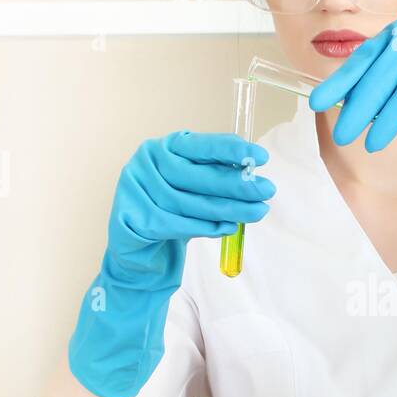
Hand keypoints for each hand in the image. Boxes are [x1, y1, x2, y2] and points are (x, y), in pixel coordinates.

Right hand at [68, 132, 273, 396]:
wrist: (139, 250)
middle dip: (236, 184)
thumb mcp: (194, 189)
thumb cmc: (172, 212)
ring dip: (227, 209)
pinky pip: (174, 225)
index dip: (232, 151)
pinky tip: (227, 228)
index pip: (200, 145)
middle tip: (266, 190)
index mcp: (163, 147)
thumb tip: (254, 174)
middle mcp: (145, 163)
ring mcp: (133, 189)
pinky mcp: (130, 218)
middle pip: (196, 175)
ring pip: (188, 201)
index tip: (261, 158)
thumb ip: (216, 177)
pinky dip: (204, 227)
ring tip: (255, 212)